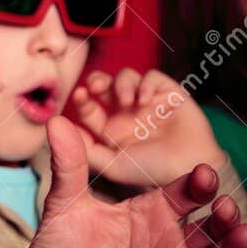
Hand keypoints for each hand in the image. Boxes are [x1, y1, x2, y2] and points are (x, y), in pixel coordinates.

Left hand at [24, 116, 246, 247]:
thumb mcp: (63, 205)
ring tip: (240, 234)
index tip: (204, 172)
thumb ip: (69, 166)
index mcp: (147, 214)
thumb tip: (57, 122)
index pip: (182, 195)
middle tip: (228, 205)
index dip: (195, 185)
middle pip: (205, 228)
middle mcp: (163, 242)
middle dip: (222, 217)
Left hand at [68, 68, 226, 188]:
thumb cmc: (151, 171)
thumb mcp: (111, 165)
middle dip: (96, 80)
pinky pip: (152, 77)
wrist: (191, 171)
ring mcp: (147, 102)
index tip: (79, 95)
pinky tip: (145, 100)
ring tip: (127, 100)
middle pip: (103, 84)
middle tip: (94, 87)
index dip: (81, 98)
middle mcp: (125, 112)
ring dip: (121, 83)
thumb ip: (85, 149)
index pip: (88, 106)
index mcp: (109, 127)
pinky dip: (146, 83)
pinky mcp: (168, 94)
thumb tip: (56, 125)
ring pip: (125, 76)